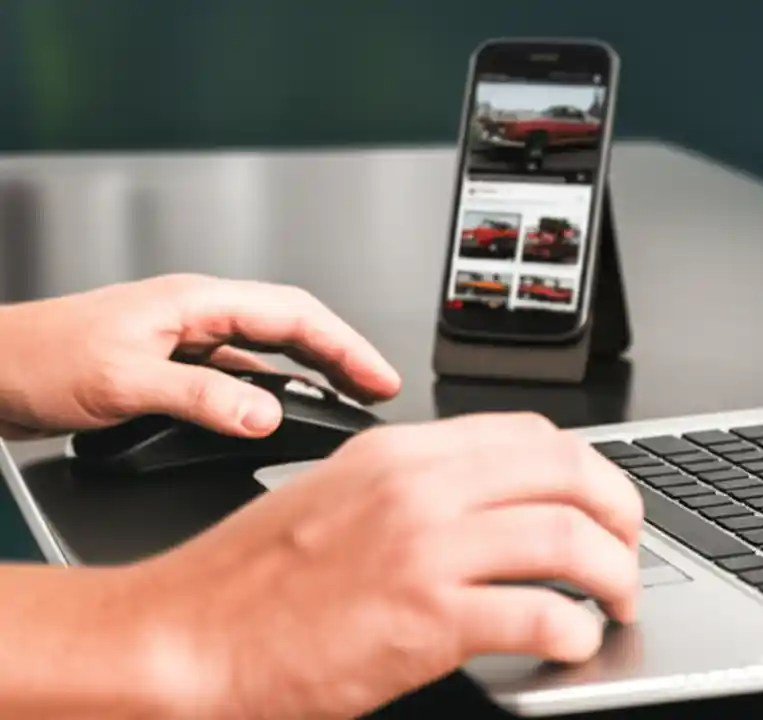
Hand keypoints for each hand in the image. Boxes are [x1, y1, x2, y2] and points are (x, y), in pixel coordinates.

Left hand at [0, 274, 400, 438]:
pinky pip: (240, 372)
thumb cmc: (38, 359)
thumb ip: (202, 398)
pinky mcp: (172, 365)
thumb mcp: (124, 382)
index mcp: (193, 301)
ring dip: (309, 371)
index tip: (377, 377)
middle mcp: (194, 314)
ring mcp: (184, 339)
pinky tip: (281, 411)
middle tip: (378, 388)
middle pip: (289, 326)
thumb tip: (268, 413)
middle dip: (340, 354)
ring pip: (266, 349)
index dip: (343, 345)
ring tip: (345, 398)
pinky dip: (273, 389)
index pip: (291, 314)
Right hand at [125, 413, 643, 718]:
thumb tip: (489, 501)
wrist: (189, 636)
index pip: (531, 436)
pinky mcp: (425, 619)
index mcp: (400, 452)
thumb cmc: (251, 578)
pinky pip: (539, 614)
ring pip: (569, 538)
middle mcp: (420, 488)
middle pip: (568, 474)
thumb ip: (415, 486)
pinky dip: (576, 632)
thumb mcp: (337, 495)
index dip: (589, 470)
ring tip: (615, 602)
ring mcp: (425, 549)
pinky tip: (573, 643)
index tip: (603, 503)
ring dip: (614, 574)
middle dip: (621, 513)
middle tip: (629, 551)